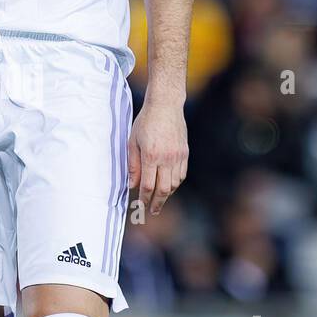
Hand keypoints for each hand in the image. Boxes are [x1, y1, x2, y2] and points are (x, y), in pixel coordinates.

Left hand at [128, 97, 187, 214]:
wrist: (166, 105)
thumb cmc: (145, 121)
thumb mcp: (133, 141)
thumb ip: (132, 164)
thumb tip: (132, 184)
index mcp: (150, 156)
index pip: (148, 185)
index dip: (144, 198)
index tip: (140, 205)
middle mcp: (166, 158)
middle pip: (163, 189)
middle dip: (157, 203)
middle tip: (153, 211)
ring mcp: (178, 156)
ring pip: (174, 183)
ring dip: (167, 194)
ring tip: (160, 199)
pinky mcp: (185, 152)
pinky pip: (182, 174)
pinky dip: (175, 183)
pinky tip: (169, 185)